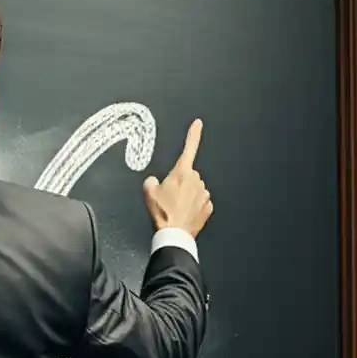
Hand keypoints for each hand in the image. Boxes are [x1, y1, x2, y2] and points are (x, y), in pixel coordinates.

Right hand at [142, 118, 213, 237]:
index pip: (189, 148)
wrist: (174, 234)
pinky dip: (192, 208)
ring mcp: (204, 194)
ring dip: (186, 197)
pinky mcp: (208, 208)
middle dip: (180, 184)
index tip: (198, 123)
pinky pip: (200, 203)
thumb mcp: (148, 192)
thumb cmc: (161, 212)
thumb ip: (152, 180)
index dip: (193, 135)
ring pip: (194, 190)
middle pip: (187, 176)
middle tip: (168, 198)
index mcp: (182, 172)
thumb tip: (156, 181)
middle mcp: (196, 180)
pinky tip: (183, 215)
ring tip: (174, 209)